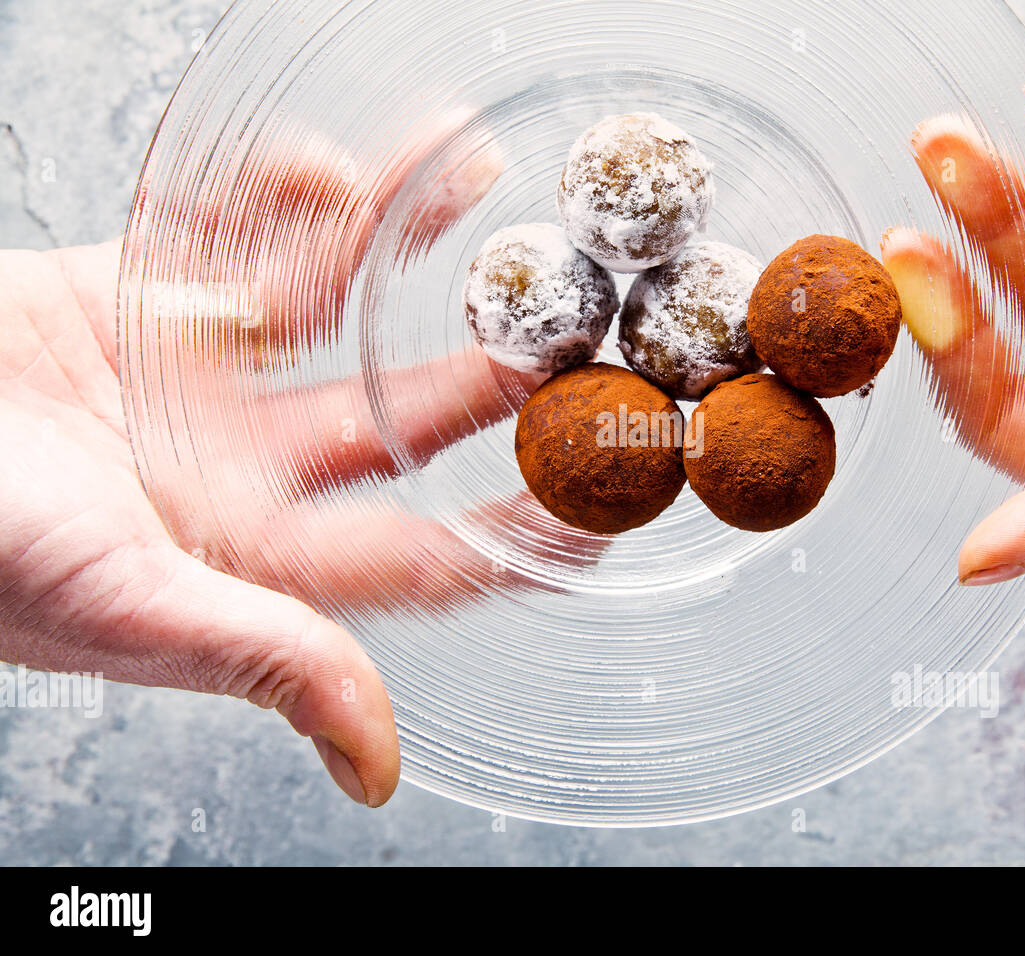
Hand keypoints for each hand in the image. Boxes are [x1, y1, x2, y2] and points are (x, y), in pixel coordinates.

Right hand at [0, 115, 592, 805]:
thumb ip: (265, 660)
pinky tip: (344, 173)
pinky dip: (285, 200)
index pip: (420, 554)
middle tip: (574, 333)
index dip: (516, 533)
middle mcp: (239, 464)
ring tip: (486, 192)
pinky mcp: (139, 298)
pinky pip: (233, 238)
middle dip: (487, 373)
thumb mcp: (129, 605)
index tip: (602, 502)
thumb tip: (374, 763)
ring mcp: (194, 377)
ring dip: (405, 246)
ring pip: (329, 305)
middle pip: (399, 417)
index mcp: (251, 551)